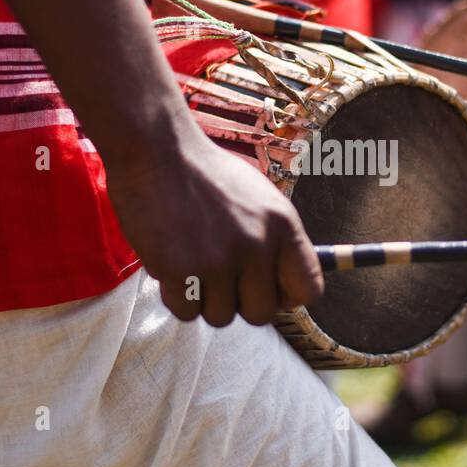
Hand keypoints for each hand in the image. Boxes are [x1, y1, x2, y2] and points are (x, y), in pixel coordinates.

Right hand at [105, 119, 323, 327]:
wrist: (158, 149)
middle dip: (239, 304)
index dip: (286, 297)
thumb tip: (284, 282)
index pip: (308, 289)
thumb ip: (274, 238)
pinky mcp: (180, 270)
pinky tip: (170, 266)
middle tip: (219, 280)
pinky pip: (185, 312)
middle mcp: (257, 245)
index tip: (267, 291)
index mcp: (283, 225)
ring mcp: (218, 260)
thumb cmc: (205, 173)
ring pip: (220, 317)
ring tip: (191, 265)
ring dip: (203, 300)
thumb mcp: (258, 197)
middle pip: (261, 313)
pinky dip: (175, 297)